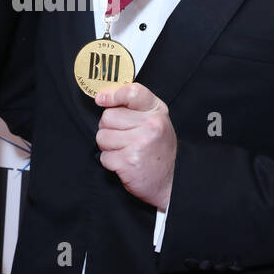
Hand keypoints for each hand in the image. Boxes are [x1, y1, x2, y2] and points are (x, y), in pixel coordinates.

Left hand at [95, 82, 175, 209]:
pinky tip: (124, 162)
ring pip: (102, 136)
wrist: (171, 181)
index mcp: (157, 111)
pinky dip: (110, 161)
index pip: (131, 92)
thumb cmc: (158, 150)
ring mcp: (140, 142)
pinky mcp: (129, 161)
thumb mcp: (155, 121)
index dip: (112, 94)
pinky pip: (104, 156)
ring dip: (108, 146)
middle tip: (123, 138)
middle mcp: (150, 124)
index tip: (102, 99)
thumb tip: (103, 97)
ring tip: (124, 150)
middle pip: (108, 116)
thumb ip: (134, 107)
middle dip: (109, 128)